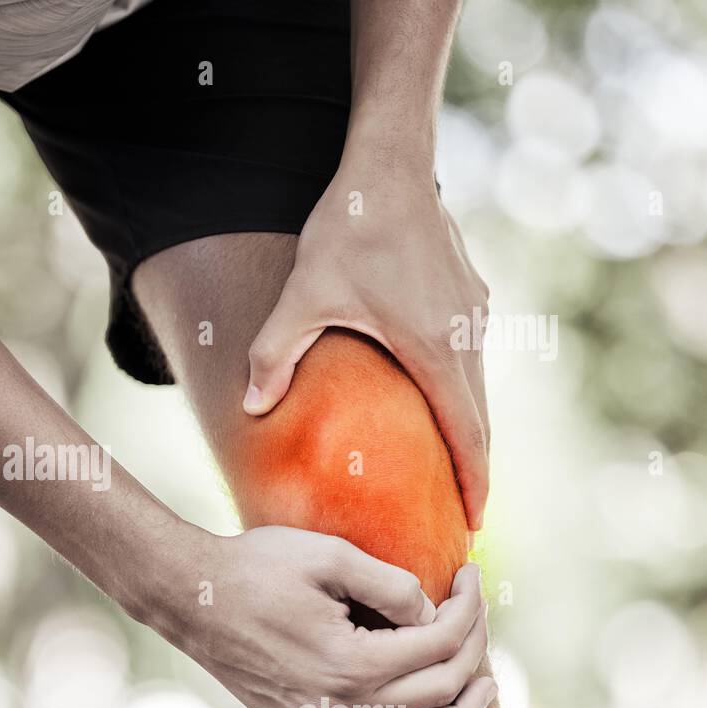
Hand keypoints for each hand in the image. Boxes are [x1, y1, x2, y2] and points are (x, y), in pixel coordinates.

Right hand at [158, 526, 493, 707]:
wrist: (191, 595)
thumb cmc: (256, 567)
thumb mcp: (329, 556)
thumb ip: (391, 585)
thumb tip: (432, 614)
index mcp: (351, 660)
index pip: (438, 641)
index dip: (467, 606)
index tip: (468, 576)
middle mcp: (339, 706)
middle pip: (438, 690)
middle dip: (472, 648)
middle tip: (475, 613)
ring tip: (483, 688)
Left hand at [243, 144, 491, 528]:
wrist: (391, 162)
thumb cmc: (350, 227)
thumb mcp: (304, 295)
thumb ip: (274, 354)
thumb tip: (250, 409)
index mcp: (435, 348)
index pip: (465, 434)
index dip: (471, 482)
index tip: (473, 523)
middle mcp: (466, 334)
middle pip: (480, 418)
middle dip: (472, 469)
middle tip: (459, 515)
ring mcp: (474, 312)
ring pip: (478, 387)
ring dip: (469, 429)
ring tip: (451, 469)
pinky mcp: (469, 294)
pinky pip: (471, 356)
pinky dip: (462, 391)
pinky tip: (437, 400)